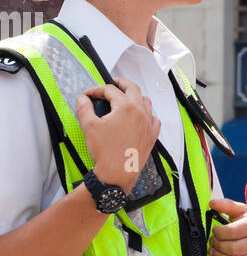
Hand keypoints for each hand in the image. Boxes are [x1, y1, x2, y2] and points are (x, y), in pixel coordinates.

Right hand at [77, 78, 159, 192]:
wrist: (117, 173)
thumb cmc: (105, 152)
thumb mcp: (89, 126)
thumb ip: (84, 108)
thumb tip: (82, 99)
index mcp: (126, 107)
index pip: (110, 90)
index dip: (96, 90)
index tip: (88, 95)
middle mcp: (141, 112)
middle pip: (133, 89)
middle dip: (121, 83)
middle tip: (113, 83)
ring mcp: (148, 124)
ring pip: (146, 101)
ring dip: (136, 96)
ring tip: (126, 97)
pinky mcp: (152, 135)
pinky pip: (154, 118)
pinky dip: (147, 113)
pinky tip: (140, 116)